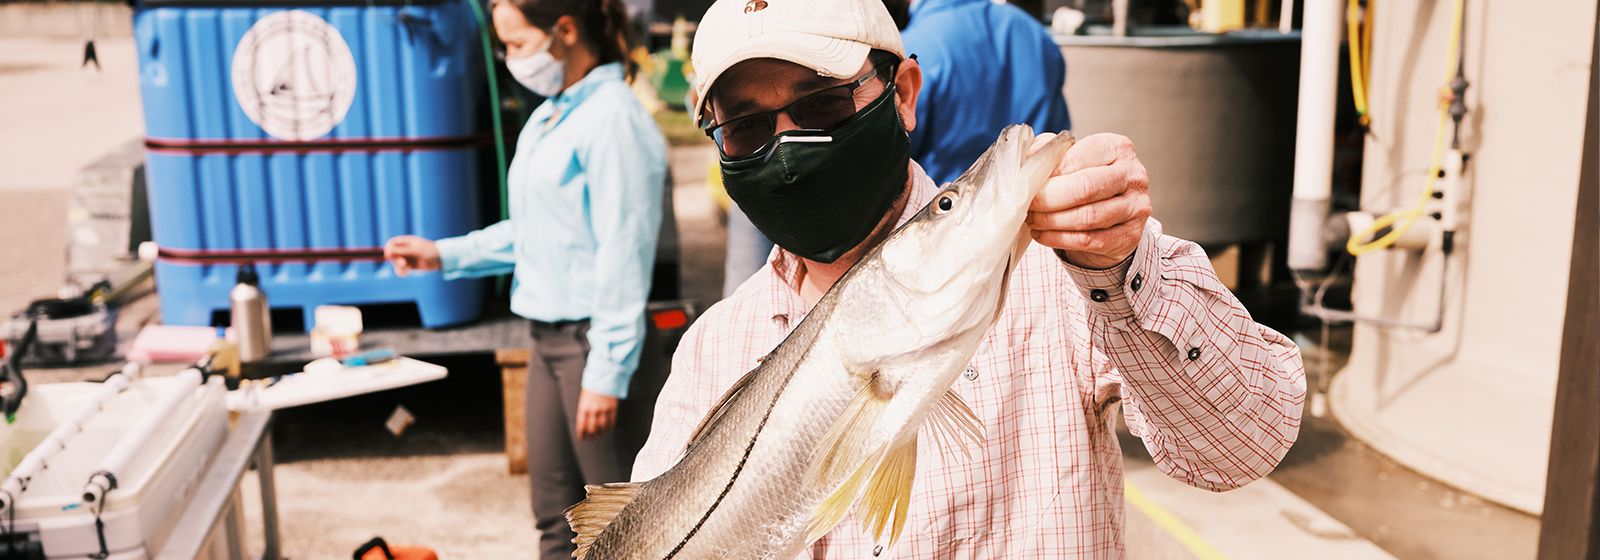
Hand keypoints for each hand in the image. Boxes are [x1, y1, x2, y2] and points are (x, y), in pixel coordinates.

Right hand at [382, 235, 440, 276]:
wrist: (441, 259)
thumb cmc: (430, 251)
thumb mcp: (416, 250)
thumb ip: (402, 250)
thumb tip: (388, 251)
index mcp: (406, 241)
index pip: (391, 243)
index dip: (388, 249)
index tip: (390, 255)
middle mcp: (405, 249)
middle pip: (392, 254)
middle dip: (395, 260)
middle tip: (403, 263)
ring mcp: (407, 257)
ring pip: (395, 263)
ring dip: (398, 268)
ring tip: (407, 270)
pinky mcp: (410, 266)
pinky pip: (401, 270)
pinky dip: (402, 272)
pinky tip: (408, 273)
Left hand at [575, 389, 618, 440]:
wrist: (604, 377)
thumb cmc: (593, 385)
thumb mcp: (584, 397)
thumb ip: (584, 409)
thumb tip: (585, 422)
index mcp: (584, 407)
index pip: (581, 425)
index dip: (581, 434)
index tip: (582, 438)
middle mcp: (593, 410)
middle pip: (592, 429)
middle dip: (592, 435)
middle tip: (592, 437)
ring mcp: (604, 410)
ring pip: (602, 427)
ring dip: (601, 433)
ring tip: (600, 434)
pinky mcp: (612, 408)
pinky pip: (611, 422)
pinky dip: (609, 427)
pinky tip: (608, 428)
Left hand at [1026, 133, 1151, 269]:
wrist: (1113, 215)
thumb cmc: (1086, 180)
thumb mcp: (1070, 158)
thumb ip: (1049, 152)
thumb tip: (1026, 160)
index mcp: (1118, 148)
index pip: (1078, 157)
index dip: (1048, 172)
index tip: (1028, 182)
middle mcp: (1133, 175)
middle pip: (1085, 187)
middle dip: (1048, 198)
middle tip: (1027, 204)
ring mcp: (1136, 207)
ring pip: (1087, 216)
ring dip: (1051, 221)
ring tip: (1032, 219)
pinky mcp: (1130, 236)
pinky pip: (1088, 240)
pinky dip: (1059, 239)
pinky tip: (1043, 234)